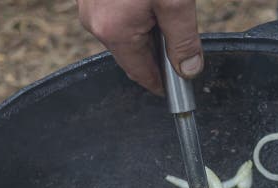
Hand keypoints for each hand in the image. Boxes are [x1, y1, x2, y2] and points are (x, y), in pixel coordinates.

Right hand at [77, 0, 202, 94]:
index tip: (178, 90)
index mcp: (114, 31)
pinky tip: (152, 4)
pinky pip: (114, 15)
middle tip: (183, 48)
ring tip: (169, 16)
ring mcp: (88, 5)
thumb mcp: (175, 1)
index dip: (161, 84)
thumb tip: (189, 70)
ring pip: (123, 34)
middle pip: (132, 54)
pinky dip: (135, 16)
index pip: (140, 73)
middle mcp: (95, 21)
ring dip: (147, 33)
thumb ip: (183, 39)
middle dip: (158, 55)